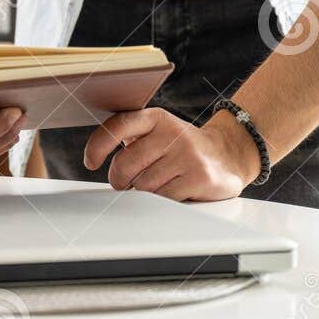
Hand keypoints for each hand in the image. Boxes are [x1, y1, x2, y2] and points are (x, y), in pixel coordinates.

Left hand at [83, 109, 259, 201]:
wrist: (228, 155)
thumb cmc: (181, 147)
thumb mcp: (158, 132)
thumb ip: (131, 138)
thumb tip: (95, 156)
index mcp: (156, 118)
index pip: (119, 126)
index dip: (98, 145)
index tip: (90, 162)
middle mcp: (172, 132)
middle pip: (126, 164)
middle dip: (120, 179)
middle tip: (125, 183)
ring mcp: (188, 154)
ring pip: (143, 185)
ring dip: (143, 192)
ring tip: (157, 184)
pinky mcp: (200, 177)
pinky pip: (164, 198)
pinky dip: (163, 200)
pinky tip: (173, 192)